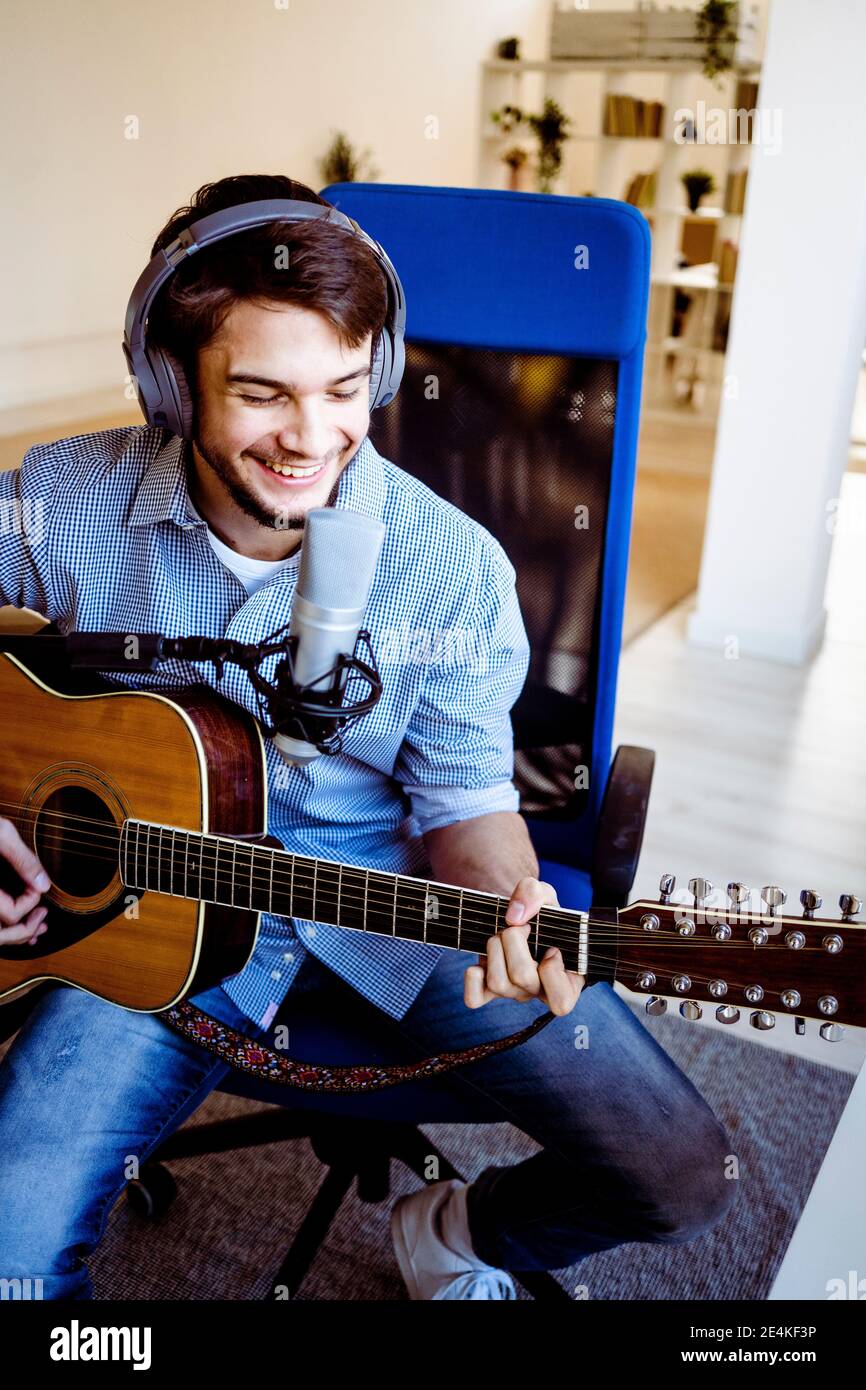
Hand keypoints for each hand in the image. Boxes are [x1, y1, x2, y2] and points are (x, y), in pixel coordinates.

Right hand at [0, 817, 50, 945]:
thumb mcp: (0, 832)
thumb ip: (22, 859)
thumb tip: (44, 885)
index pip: (11, 914)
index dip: (32, 902)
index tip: (39, 886)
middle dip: (25, 930)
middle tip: (43, 917)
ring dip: (13, 936)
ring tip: (35, 929)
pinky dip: (3, 930)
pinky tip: (16, 925)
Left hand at [464, 875, 584, 1016]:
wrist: (517, 916)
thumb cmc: (539, 911)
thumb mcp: (544, 893)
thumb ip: (535, 894)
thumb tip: (514, 918)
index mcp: (565, 980)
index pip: (561, 1001)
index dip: (553, 971)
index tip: (552, 948)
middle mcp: (539, 991)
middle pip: (521, 977)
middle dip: (514, 941)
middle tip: (518, 928)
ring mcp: (514, 993)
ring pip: (498, 982)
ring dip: (494, 949)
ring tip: (501, 935)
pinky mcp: (490, 991)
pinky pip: (475, 998)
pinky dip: (473, 978)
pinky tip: (480, 962)